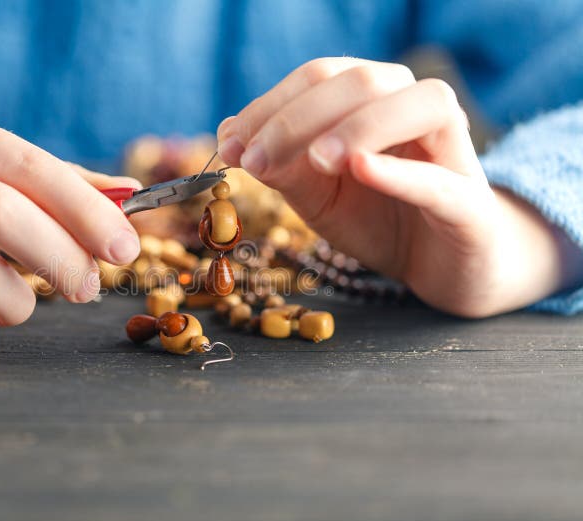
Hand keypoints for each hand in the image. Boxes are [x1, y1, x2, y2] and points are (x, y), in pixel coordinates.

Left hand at [218, 58, 577, 316]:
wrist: (441, 264)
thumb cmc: (379, 218)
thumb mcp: (317, 195)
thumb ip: (282, 167)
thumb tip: (229, 137)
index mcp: (373, 98)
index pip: (318, 77)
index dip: (267, 106)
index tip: (229, 144)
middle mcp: (414, 106)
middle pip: (357, 82)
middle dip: (294, 119)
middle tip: (253, 160)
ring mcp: (450, 148)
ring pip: (413, 106)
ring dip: (354, 128)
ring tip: (313, 162)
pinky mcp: (469, 201)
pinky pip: (436, 178)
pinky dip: (397, 171)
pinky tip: (358, 168)